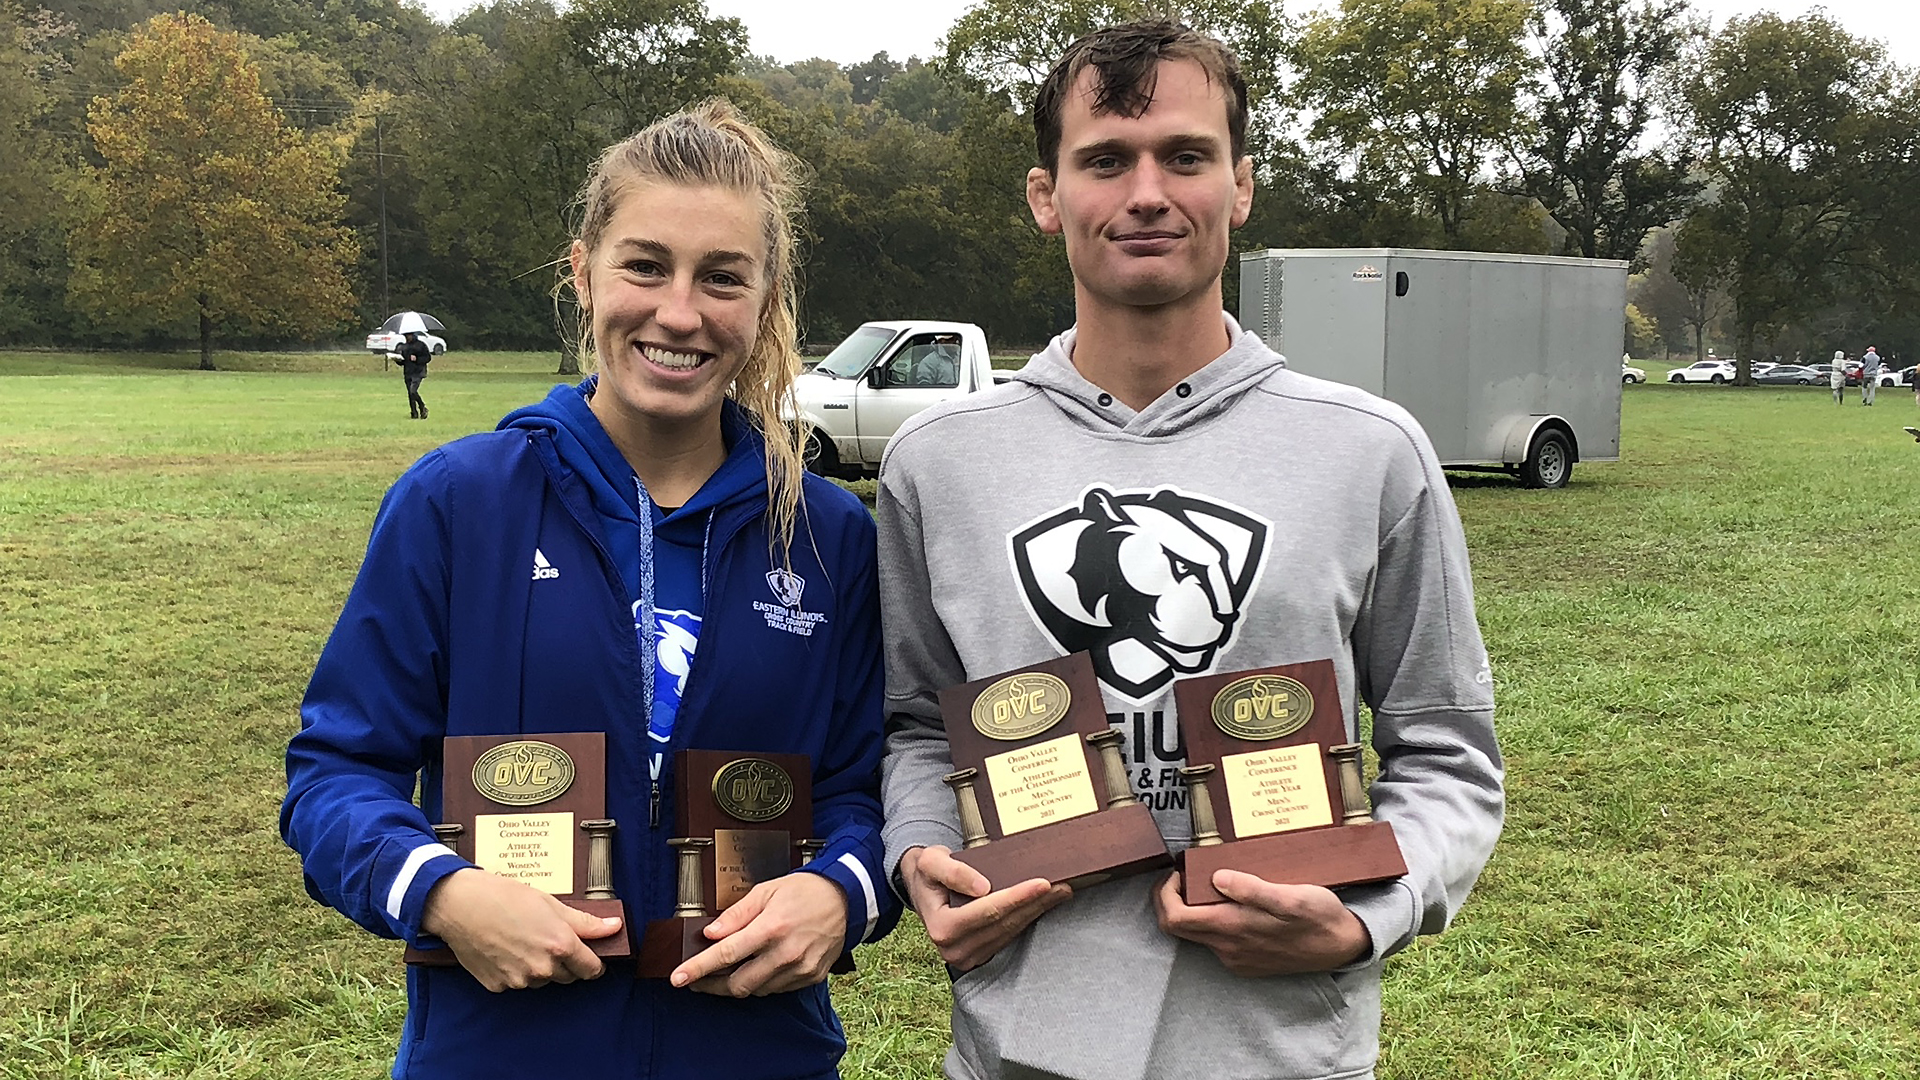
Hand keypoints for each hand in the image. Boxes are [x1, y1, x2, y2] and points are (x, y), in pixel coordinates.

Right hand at [420, 868, 623, 991]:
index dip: (594, 962)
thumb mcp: (551, 904)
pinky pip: (516, 983)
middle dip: (566, 962)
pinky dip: (515, 971)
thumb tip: (615, 927)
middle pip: (568, 977)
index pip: (592, 969)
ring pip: (541, 981)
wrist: (459, 905)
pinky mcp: (498, 986)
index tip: (590, 957)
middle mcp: (542, 969)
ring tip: (523, 940)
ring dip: (540, 967)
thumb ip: (585, 922)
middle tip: (550, 939)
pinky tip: (505, 950)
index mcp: (560, 946)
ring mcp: (519, 981)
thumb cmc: (504, 897)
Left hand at [671, 872, 848, 996]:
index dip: (698, 968)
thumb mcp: (766, 891)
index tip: (678, 978)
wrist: (845, 898)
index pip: (725, 954)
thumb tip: (711, 934)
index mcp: (771, 928)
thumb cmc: (804, 891)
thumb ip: (736, 914)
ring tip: (725, 972)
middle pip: (737, 984)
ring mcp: (800, 969)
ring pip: (756, 990)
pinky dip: (760, 983)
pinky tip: (756, 969)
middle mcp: (786, 953)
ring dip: (736, 984)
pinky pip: (776, 989)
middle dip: (712, 984)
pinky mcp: (811, 977)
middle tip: (697, 979)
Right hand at [899, 846, 1069, 971]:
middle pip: (1005, 923)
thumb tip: (981, 887)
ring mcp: (969, 956)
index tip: (1042, 883)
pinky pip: (1010, 935)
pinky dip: (1028, 917)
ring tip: (1061, 891)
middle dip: (1035, 903)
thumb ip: (952, 872)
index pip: (988, 911)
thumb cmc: (928, 873)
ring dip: (1038, 911)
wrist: (923, 888)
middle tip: (1062, 885)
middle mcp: (955, 949)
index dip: (1017, 897)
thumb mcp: (931, 862)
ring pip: (1011, 931)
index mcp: (942, 929)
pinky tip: (1044, 903)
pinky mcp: (982, 954)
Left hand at [1154, 870, 1369, 976]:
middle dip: (1171, 900)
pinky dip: (1210, 920)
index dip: (1165, 894)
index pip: (1174, 918)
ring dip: (1192, 909)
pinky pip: (1215, 941)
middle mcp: (1228, 949)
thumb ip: (1252, 890)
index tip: (1177, 872)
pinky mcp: (1246, 962)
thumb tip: (1217, 878)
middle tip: (1184, 875)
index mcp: (1233, 929)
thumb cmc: (1318, 917)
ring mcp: (1236, 958)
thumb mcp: (1291, 896)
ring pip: (1196, 934)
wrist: (1343, 947)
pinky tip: (1228, 902)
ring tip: (1208, 882)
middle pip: (1178, 928)